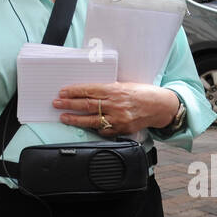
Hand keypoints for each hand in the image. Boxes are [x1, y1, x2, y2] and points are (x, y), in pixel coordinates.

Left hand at [53, 83, 179, 136]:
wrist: (160, 106)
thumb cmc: (142, 93)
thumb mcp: (124, 85)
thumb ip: (107, 89)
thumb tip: (87, 91)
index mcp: (115, 90)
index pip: (89, 90)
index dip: (74, 91)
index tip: (63, 92)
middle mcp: (115, 104)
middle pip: (87, 105)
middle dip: (69, 104)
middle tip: (57, 103)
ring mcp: (118, 119)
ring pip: (91, 120)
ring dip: (75, 119)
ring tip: (64, 117)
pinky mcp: (121, 130)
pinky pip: (103, 131)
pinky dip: (93, 128)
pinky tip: (84, 127)